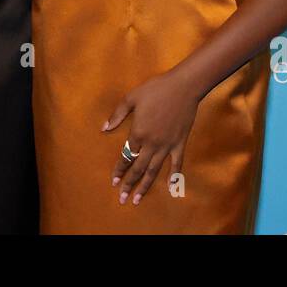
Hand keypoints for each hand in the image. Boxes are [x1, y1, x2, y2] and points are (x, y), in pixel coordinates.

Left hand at [102, 69, 201, 204]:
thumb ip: (117, 115)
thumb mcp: (131, 98)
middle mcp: (151, 143)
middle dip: (129, 184)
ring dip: (145, 186)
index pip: (126, 156)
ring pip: (153, 170)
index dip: (119, 169)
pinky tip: (172, 189)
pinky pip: (176, 164)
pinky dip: (174, 177)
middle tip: (122, 199)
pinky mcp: (179, 144)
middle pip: (138, 168)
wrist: (183, 87)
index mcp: (138, 132)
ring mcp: (166, 145)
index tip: (113, 181)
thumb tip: (104, 128)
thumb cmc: (155, 89)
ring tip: (137, 199)